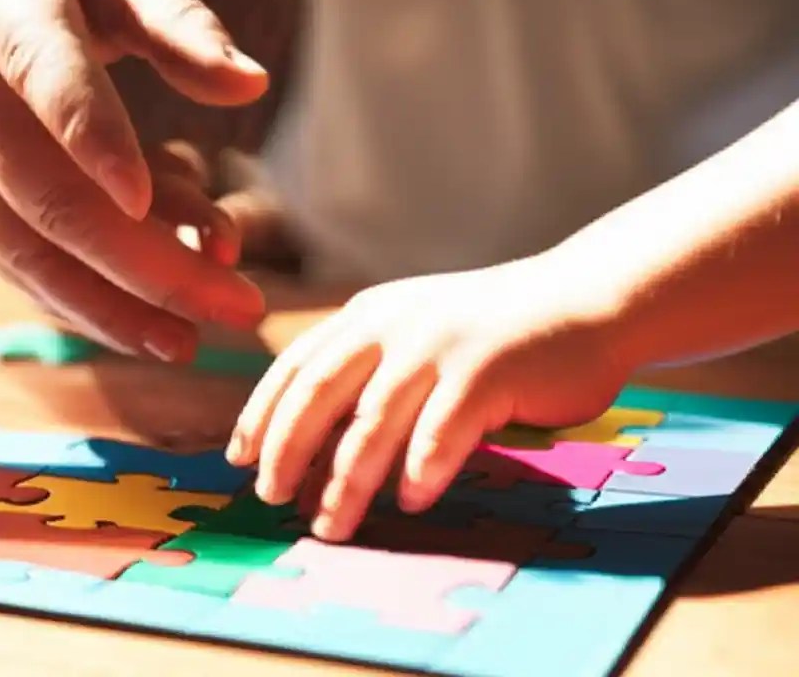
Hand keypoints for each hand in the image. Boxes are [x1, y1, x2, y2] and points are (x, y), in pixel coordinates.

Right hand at [0, 0, 269, 360]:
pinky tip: (148, 331)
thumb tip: (251, 86)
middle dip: (147, 262)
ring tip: (194, 342)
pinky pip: (18, 266)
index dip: (88, 135)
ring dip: (113, 307)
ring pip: (28, 251)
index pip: (43, 74)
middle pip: (48, 195)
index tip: (140, 197)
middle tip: (242, 304)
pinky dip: (83, 306)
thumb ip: (173, 19)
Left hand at [227, 256, 633, 541]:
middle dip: (287, 449)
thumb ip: (370, 373)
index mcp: (369, 315)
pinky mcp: (489, 369)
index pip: (297, 365)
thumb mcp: (416, 334)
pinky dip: (423, 468)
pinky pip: (443, 429)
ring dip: (346, 480)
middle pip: (320, 393)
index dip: (262, 412)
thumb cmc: (494, 334)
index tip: (239, 457)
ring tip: (329, 525)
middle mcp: (395, 324)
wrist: (585, 299)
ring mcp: (440, 344)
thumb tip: (312, 445)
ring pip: (374, 421)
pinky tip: (413, 502)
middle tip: (271, 497)